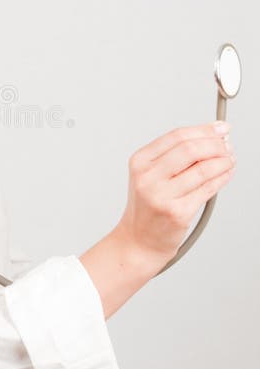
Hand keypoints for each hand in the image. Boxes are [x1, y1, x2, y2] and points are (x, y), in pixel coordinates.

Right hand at [114, 121, 235, 267]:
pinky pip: (208, 189)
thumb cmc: (149, 206)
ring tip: (230, 159)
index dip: (204, 130)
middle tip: (227, 145)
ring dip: (223, 161)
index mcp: (140, 162)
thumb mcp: (150, 175)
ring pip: (202, 169)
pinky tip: (227, 173)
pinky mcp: (177, 212)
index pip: (177, 136)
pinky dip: (222, 178)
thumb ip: (174, 156)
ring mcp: (161, 195)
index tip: (221, 128)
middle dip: (216, 144)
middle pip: (190, 149)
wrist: (139, 240)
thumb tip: (212, 137)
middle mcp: (147, 177)